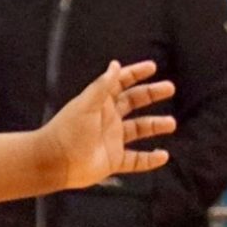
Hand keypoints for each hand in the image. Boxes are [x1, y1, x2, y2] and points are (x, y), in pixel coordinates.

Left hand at [43, 60, 176, 190]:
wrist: (55, 162)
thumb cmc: (67, 130)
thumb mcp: (86, 103)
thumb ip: (103, 85)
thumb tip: (115, 65)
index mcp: (100, 103)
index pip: (121, 83)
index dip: (136, 74)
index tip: (152, 67)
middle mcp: (108, 119)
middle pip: (134, 102)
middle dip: (151, 94)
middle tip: (169, 88)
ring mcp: (112, 140)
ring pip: (139, 130)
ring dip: (155, 125)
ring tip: (171, 123)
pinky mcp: (113, 160)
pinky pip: (136, 160)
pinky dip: (149, 160)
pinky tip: (163, 156)